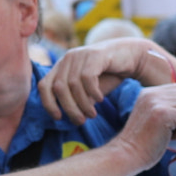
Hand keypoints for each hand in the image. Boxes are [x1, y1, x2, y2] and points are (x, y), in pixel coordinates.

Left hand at [40, 40, 172, 124]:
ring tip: (93, 114)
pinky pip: (87, 78)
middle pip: (58, 88)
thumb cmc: (109, 75)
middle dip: (69, 108)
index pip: (44, 86)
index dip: (48, 103)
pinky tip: (100, 99)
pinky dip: (92, 92)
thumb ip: (78, 100)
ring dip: (83, 104)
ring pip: (73, 85)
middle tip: (81, 121)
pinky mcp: (94, 54)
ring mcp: (80, 55)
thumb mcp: (89, 90)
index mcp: (61, 66)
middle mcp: (67, 58)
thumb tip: (69, 116)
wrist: (131, 56)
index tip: (59, 118)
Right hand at [115, 82, 175, 170]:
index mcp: (149, 92)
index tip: (172, 122)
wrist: (127, 155)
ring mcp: (157, 102)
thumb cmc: (143, 143)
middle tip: (172, 129)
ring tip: (168, 133)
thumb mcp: (153, 117)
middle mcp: (153, 93)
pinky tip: (168, 138)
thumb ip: (168, 106)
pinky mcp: (162, 113)